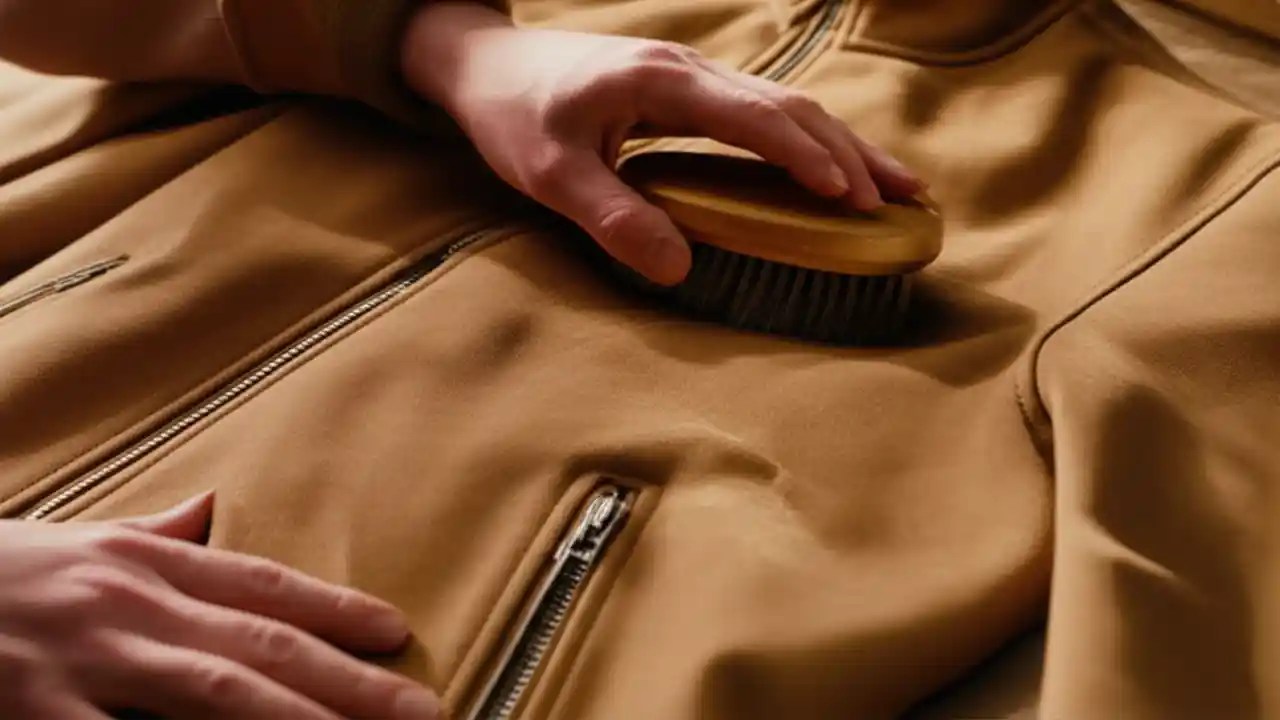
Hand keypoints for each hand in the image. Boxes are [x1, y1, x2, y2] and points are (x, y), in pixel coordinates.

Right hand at [0, 494, 439, 719]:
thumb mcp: (76, 539)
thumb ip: (151, 533)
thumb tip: (212, 512)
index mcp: (143, 563)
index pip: (262, 587)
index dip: (335, 611)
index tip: (399, 634)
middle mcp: (128, 605)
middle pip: (261, 648)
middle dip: (349, 683)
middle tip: (421, 711)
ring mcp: (82, 662)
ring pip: (213, 697)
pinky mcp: (33, 714)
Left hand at [402, 1, 924, 285]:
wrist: (485, 65)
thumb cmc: (512, 116)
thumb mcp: (549, 175)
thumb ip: (612, 218)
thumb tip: (681, 269)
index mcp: (661, 84)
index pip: (757, 117)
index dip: (807, 158)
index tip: (851, 200)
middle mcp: (688, 70)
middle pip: (791, 105)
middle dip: (850, 153)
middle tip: (902, 200)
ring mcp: (691, 75)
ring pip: (786, 104)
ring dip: (841, 144)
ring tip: (894, 185)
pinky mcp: (687, 89)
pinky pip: (764, 111)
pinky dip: (807, 141)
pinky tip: (827, 167)